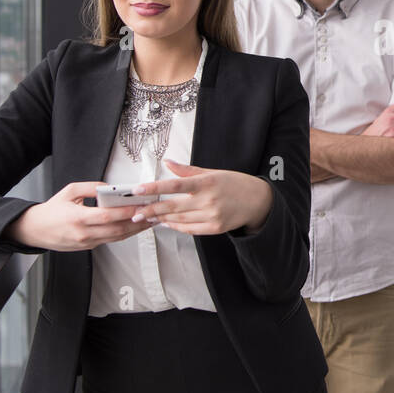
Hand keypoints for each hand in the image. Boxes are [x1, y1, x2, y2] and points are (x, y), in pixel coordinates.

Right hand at [6, 182, 146, 251]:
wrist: (34, 230)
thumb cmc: (51, 210)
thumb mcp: (69, 191)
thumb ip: (91, 187)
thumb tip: (110, 187)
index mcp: (78, 218)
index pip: (108, 216)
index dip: (127, 212)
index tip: (142, 206)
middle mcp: (83, 233)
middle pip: (117, 230)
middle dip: (137, 222)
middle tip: (153, 214)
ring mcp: (86, 243)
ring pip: (116, 238)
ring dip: (135, 230)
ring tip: (149, 221)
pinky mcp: (88, 247)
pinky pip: (110, 241)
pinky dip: (124, 234)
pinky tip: (134, 227)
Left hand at [130, 160, 273, 235]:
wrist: (257, 201)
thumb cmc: (234, 183)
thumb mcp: (212, 172)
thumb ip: (187, 170)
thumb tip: (167, 163)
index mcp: (206, 183)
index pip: (175, 185)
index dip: (155, 188)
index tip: (138, 190)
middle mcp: (208, 200)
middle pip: (172, 207)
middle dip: (151, 210)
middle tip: (135, 213)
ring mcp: (212, 216)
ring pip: (179, 220)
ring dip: (161, 219)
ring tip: (148, 217)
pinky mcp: (215, 228)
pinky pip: (189, 229)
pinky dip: (176, 226)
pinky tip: (166, 222)